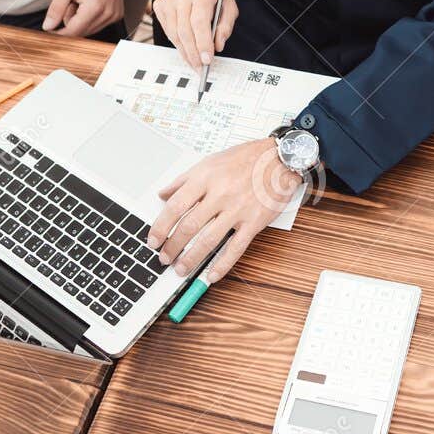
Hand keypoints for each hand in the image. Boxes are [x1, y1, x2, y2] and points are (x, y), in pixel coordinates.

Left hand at [43, 0, 124, 36]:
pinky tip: (90, 4)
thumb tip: (48, 27)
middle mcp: (107, 15)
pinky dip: (90, 18)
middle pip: (81, 32)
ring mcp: (114, 16)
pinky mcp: (117, 16)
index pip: (73, 31)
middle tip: (70, 2)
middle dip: (71, 22)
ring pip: (89, 30)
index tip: (50, 29)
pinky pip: (98, 25)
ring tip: (81, 1)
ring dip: (80, 21)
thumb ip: (56, 8)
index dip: (59, 33)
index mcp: (94, 8)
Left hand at [146, 138, 301, 282]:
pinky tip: (212, 275)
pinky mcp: (255, 222)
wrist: (279, 158)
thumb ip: (184, 179)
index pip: (175, 207)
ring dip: (191, 258)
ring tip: (181, 269)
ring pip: (209, 240)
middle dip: (173, 246)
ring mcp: (238, 209)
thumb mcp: (210, 162)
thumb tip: (164, 194)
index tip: (153, 240)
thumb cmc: (245, 159)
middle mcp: (220, 194)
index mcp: (205, 178)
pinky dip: (222, 265)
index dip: (161, 227)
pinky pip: (236, 248)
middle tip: (164, 258)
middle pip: (189, 226)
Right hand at [152, 0, 237, 73]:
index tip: (207, 60)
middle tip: (201, 67)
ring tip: (194, 63)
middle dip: (193, 53)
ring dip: (184, 51)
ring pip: (174, 33)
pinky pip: (168, 30)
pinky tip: (186, 50)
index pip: (199, 22)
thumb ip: (226, 26)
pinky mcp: (160, 4)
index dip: (202, 44)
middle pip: (185, 30)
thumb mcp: (230, 7)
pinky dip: (177, 43)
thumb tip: (218, 46)